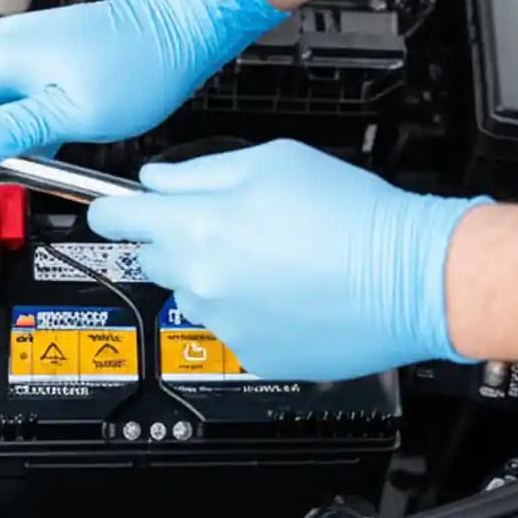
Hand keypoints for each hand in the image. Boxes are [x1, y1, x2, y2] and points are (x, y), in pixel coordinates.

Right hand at [0, 0, 287, 182]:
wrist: (178, 30)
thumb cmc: (137, 65)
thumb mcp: (75, 111)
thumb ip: (20, 130)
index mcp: (2, 57)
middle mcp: (6, 50)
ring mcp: (25, 55)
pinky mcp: (45, 64)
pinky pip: (10, 100)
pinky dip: (5, 130)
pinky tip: (15, 157)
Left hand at [88, 141, 491, 380]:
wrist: (412, 277)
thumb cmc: (355, 216)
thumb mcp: (273, 161)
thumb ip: (200, 172)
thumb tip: (159, 180)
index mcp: (201, 228)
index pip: (119, 218)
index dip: (110, 208)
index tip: (106, 209)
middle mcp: (204, 283)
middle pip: (154, 258)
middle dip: (175, 237)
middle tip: (225, 223)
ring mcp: (227, 326)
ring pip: (194, 294)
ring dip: (215, 275)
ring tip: (273, 257)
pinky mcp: (255, 356)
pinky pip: (230, 327)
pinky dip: (247, 309)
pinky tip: (289, 289)